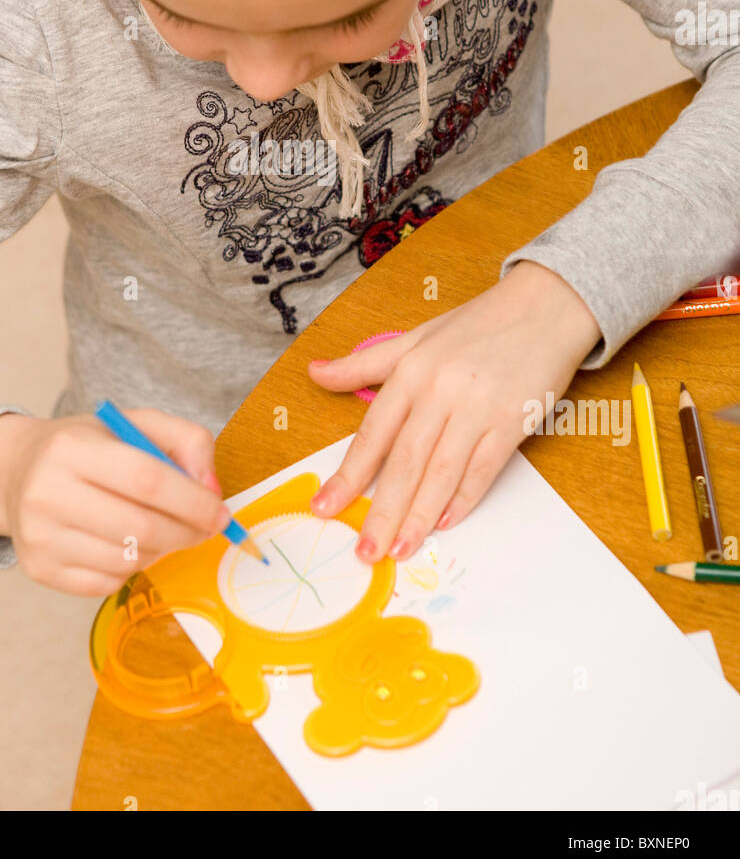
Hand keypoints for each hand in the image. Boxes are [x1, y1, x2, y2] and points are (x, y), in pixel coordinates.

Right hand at [0, 408, 229, 596]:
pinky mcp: (39, 569)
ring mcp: (39, 537)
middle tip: (206, 528)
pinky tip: (129, 544)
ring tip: (164, 530)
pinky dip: (133, 567)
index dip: (193, 501)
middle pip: (140, 528)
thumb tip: (212, 489)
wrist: (17, 471)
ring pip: (127, 560)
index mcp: (71, 447)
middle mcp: (47, 492)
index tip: (220, 512)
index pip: (146, 479)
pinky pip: (107, 583)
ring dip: (162, 550)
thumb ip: (186, 441)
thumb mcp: (134, 423)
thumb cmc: (87, 446)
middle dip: (187, 533)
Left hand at [306, 261, 601, 562]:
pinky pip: (482, 469)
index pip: (372, 434)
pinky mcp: (512, 422)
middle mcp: (440, 391)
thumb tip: (315, 373)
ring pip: (441, 472)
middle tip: (364, 551)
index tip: (325, 508)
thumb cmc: (478, 324)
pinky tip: (444, 523)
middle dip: (381, 512)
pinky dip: (463, 499)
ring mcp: (477, 408)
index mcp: (411, 372)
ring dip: (418, 516)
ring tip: (399, 549)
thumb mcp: (415, 338)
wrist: (545, 306)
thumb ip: (364, 364)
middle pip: (404, 462)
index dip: (347, 476)